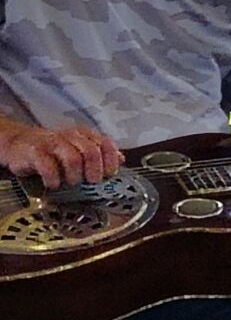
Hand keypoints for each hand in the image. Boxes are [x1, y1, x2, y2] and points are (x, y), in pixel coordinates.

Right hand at [0, 121, 122, 187]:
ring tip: (72, 183)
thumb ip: (99, 153)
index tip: (109, 174)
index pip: (105, 143)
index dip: (111, 160)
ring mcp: (53, 143)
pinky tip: (54, 184)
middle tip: (92, 181)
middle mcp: (70, 136)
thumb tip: (121, 159)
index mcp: (84, 135)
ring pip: (73, 158)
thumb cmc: (53, 150)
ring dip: (75, 175)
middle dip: (95, 170)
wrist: (20, 144)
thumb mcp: (78, 148)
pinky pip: (48, 166)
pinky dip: (54, 179)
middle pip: (91, 151)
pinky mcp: (36, 152)